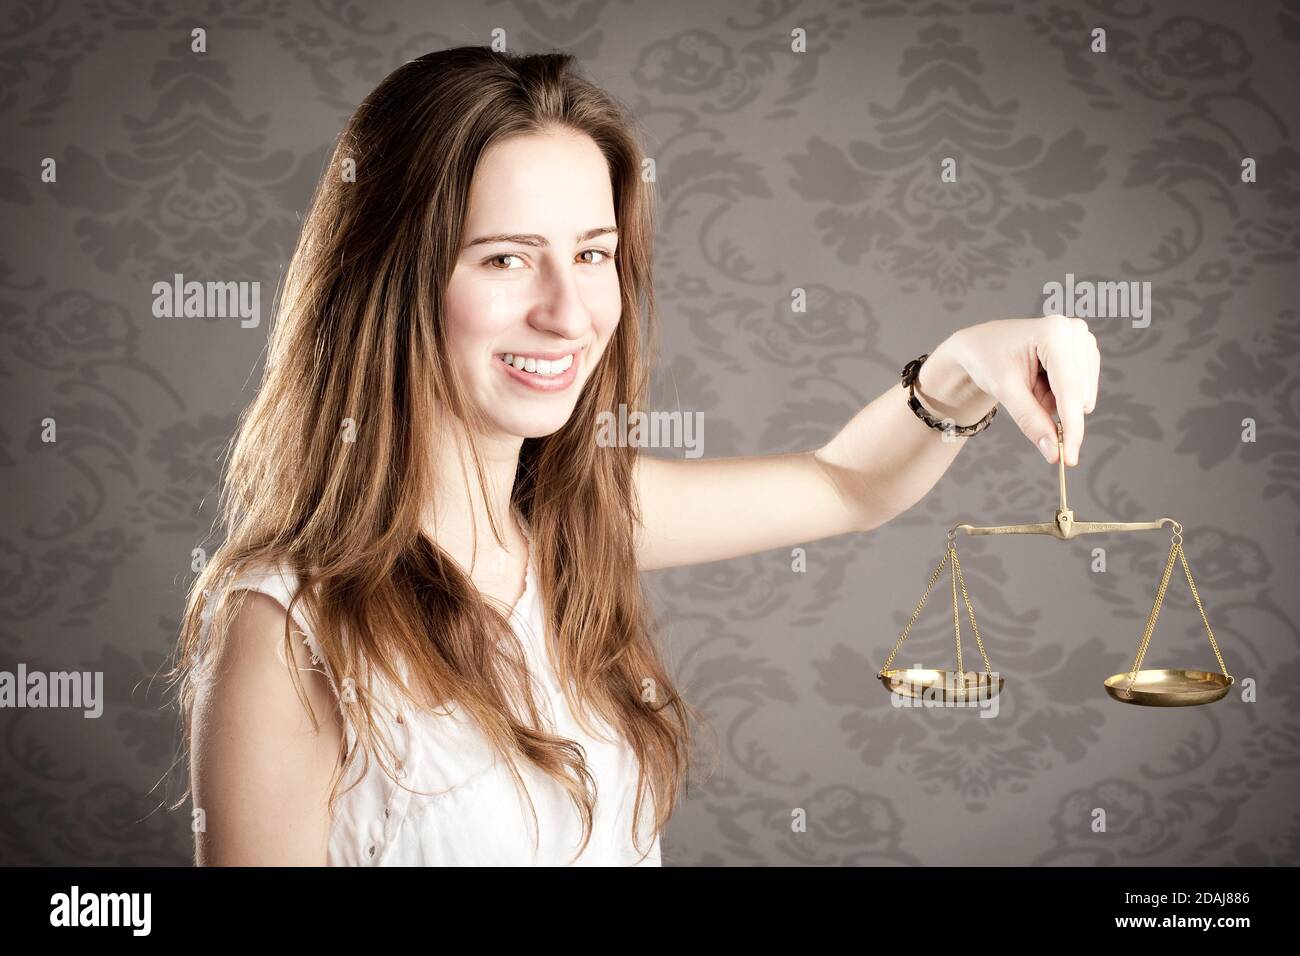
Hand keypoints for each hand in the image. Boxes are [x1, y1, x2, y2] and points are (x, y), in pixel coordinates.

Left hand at [938, 315, 1099, 465]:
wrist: (982, 345)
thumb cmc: (989, 360)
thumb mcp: (1005, 391)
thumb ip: (1031, 420)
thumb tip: (1054, 452)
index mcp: (1055, 333)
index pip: (1070, 389)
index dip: (1072, 427)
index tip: (1070, 459)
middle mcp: (1074, 331)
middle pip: (1080, 394)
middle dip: (1054, 408)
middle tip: (1025, 397)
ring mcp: (1083, 339)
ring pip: (1081, 395)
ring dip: (1054, 400)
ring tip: (1030, 383)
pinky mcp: (1085, 350)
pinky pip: (1080, 390)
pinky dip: (1058, 394)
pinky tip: (1040, 380)